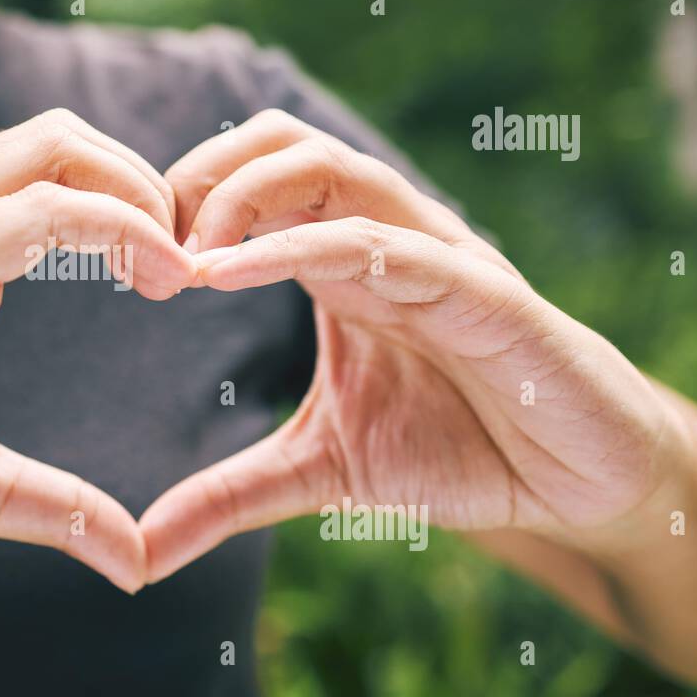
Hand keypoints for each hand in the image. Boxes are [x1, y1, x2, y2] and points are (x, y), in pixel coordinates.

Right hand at [0, 109, 194, 590]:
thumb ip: (48, 503)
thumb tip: (129, 557)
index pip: (41, 173)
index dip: (123, 201)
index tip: (177, 270)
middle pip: (52, 137)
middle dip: (142, 177)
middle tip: (192, 256)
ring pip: (47, 151)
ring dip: (139, 194)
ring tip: (184, 267)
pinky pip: (31, 215)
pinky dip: (115, 225)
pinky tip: (159, 275)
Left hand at [141, 110, 680, 579]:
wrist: (574, 484)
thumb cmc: (454, 451)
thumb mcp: (319, 472)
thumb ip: (231, 496)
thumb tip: (142, 552)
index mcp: (340, 261)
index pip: (251, 181)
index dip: (180, 201)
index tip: (122, 258)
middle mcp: (381, 238)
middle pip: (281, 144)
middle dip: (200, 177)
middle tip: (143, 244)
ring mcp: (433, 254)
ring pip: (333, 168)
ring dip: (243, 196)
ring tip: (186, 257)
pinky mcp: (483, 291)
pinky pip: (387, 243)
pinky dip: (305, 245)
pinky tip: (232, 271)